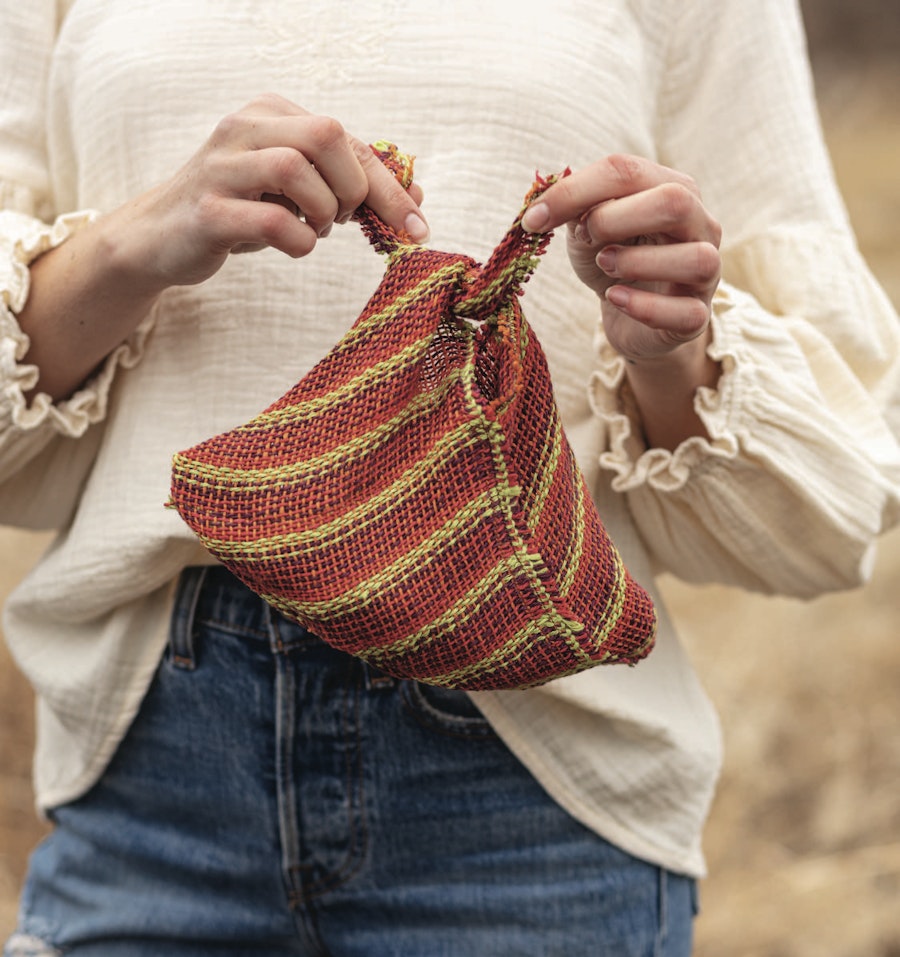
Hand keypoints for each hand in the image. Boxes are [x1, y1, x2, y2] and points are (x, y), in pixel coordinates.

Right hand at [122, 93, 428, 288]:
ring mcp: (221, 167)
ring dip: (323, 213)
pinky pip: (272, 221)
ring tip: (313, 230)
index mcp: (270, 113)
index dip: (389, 185)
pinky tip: (293, 245)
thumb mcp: (296, 191)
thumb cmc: (241, 211)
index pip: (346, 137)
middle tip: (342, 219)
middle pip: (326, 135)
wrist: (160, 238)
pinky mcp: (207, 211)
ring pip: (297, 170)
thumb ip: (349, 185)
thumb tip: (417, 198)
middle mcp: (243, 127)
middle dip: (354, 187)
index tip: (417, 226)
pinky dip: (298, 241)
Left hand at [522, 154, 720, 363]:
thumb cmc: (611, 260)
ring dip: (638, 262)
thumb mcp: (587, 230)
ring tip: (605, 265)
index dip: (575, 191)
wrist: (629, 314)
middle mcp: (700, 225)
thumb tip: (541, 206)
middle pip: (675, 202)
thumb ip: (573, 209)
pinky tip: (615, 299)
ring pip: (696, 258)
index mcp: (672, 189)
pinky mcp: (697, 315)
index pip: (628, 171)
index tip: (533, 220)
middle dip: (616, 218)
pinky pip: (687, 312)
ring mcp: (707, 272)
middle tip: (586, 237)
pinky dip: (645, 307)